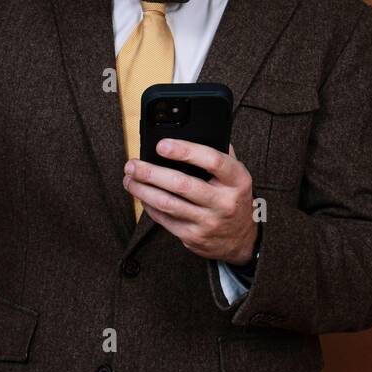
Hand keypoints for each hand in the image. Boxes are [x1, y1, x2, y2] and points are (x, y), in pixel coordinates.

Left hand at [123, 140, 257, 266]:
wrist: (242, 239)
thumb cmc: (234, 198)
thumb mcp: (237, 176)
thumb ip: (221, 153)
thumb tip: (194, 131)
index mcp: (237, 180)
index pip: (212, 161)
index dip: (185, 151)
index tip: (162, 145)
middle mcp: (224, 202)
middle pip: (182, 184)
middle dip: (151, 173)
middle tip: (132, 164)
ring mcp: (208, 222)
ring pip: (168, 204)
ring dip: (143, 190)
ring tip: (129, 179)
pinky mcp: (193, 237)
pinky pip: (165, 219)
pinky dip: (149, 206)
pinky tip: (141, 195)